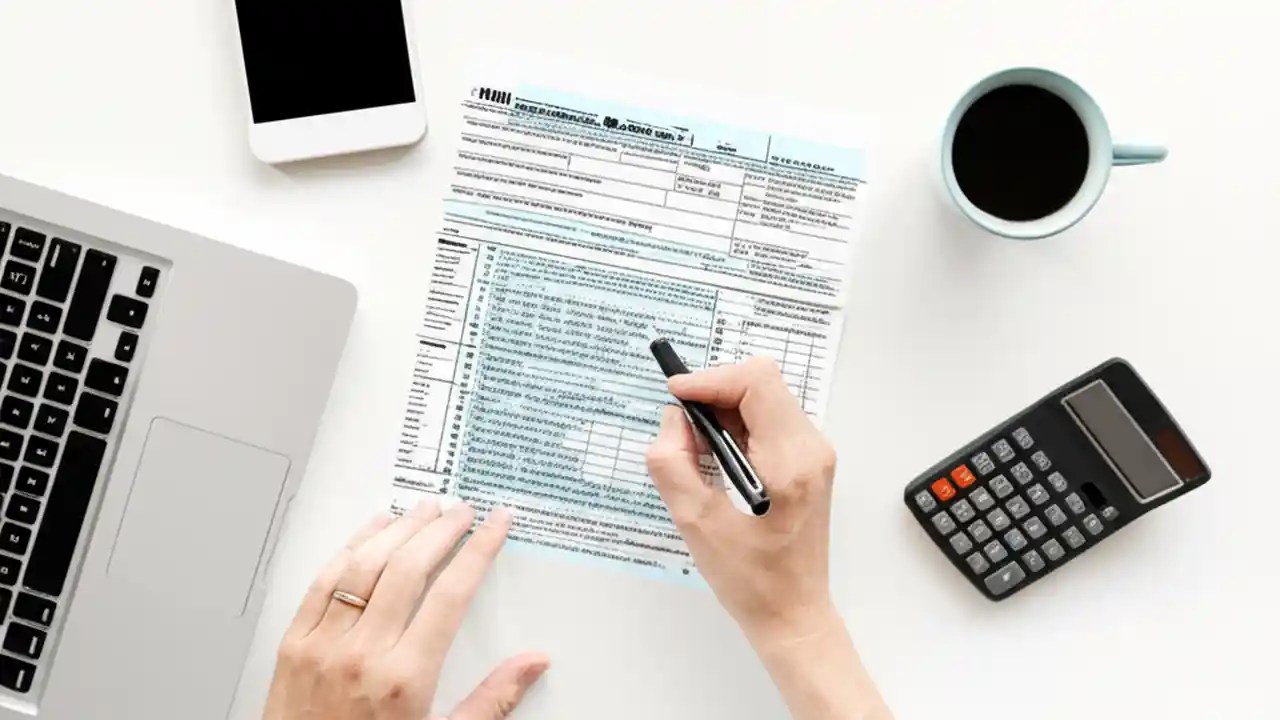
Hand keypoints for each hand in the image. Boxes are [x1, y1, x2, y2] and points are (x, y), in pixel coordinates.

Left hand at [264, 501, 548, 719]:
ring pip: (364, 566)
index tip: (496, 526)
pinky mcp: (292, 645)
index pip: (452, 594)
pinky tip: (369, 533)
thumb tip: (534, 662)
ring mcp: (323, 646)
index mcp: (406, 679)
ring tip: (423, 510)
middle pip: (408, 569)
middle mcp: (363, 654)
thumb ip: (491, 700)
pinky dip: (348, 549)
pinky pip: (322, 583)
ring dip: (398, 530)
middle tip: (463, 512)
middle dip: (442, 531)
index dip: (479, 551)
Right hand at [646, 357, 891, 719]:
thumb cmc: (752, 582)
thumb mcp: (697, 524)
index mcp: (791, 461)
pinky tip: (715, 456)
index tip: (674, 397)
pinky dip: (737, 425)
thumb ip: (674, 465)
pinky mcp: (808, 463)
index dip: (710, 380)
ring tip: (694, 446)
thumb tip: (672, 421)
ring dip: (724, 410)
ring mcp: (814, 454)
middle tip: (681, 425)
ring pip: (764, 399)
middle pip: (762, 384)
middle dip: (714, 393)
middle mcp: (812, 448)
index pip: (756, 383)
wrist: (794, 616)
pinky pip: (769, 421)